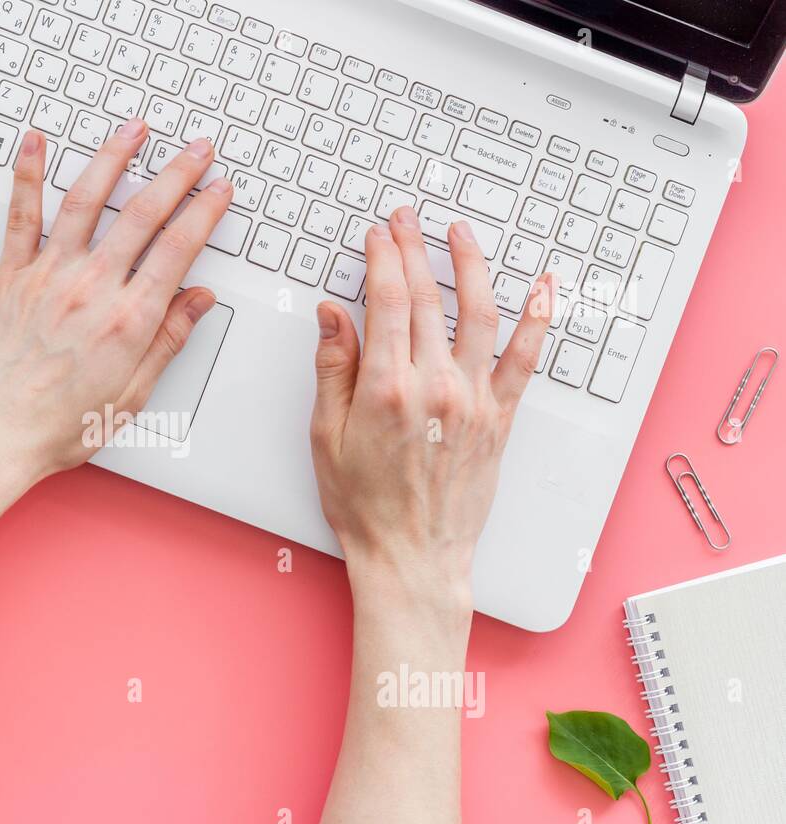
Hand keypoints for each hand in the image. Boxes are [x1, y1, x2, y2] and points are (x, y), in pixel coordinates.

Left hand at [0, 121, 231, 493]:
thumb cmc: (56, 427)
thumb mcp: (130, 396)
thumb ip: (166, 341)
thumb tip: (198, 301)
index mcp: (128, 320)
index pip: (179, 248)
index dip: (205, 211)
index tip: (220, 190)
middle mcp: (91, 289)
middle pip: (144, 213)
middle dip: (178, 173)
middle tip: (198, 149)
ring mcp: (48, 276)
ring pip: (88, 200)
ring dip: (115, 157)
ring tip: (135, 128)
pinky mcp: (11, 276)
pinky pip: (23, 215)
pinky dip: (29, 173)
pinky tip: (36, 142)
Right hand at [310, 206, 554, 594]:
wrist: (412, 556)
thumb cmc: (364, 505)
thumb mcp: (326, 438)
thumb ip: (333, 370)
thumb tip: (332, 314)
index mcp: (387, 390)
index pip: (386, 302)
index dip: (382, 259)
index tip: (377, 235)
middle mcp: (435, 386)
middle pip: (428, 298)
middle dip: (414, 250)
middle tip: (405, 220)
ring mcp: (473, 399)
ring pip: (479, 313)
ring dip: (470, 265)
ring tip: (459, 234)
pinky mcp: (499, 418)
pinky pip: (525, 359)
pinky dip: (537, 319)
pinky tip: (543, 287)